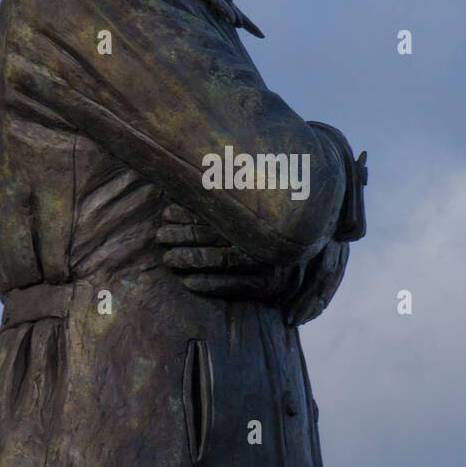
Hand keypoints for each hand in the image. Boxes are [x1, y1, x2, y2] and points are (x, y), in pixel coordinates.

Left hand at [156, 203, 301, 300]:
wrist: (304, 266)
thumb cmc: (266, 230)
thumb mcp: (253, 209)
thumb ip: (228, 198)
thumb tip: (188, 180)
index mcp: (260, 215)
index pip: (218, 211)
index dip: (190, 212)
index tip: (166, 212)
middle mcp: (265, 236)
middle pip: (217, 234)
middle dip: (184, 235)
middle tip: (160, 235)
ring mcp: (270, 261)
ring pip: (223, 259)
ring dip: (191, 260)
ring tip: (168, 259)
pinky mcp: (269, 286)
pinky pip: (236, 286)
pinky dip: (210, 284)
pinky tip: (188, 282)